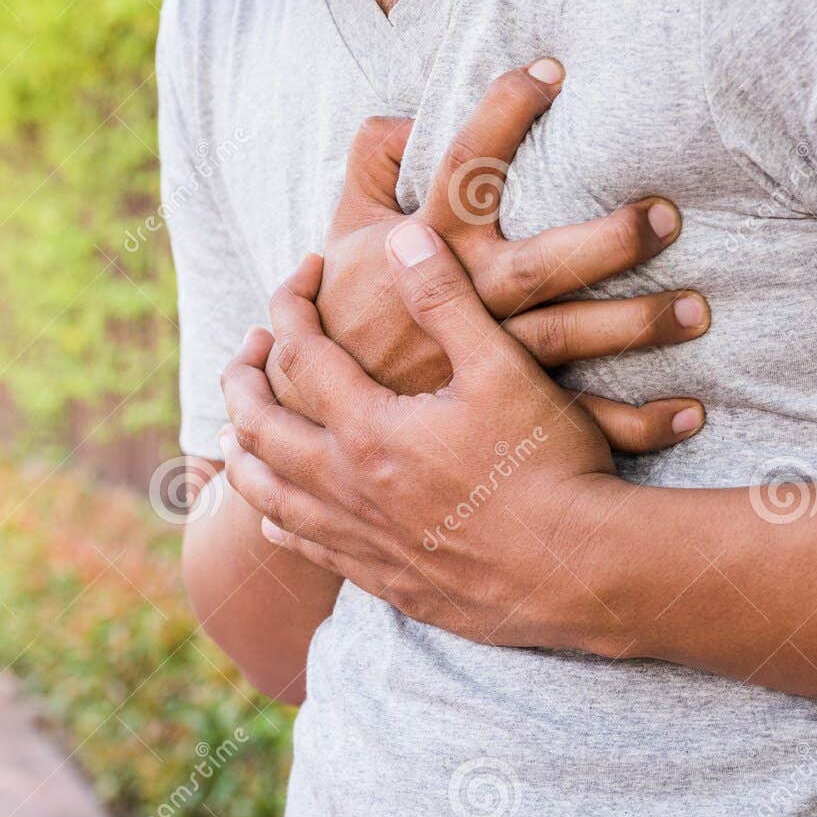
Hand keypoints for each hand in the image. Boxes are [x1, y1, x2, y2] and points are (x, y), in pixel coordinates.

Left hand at [220, 236, 635, 654]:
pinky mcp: (384, 579)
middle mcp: (349, 488)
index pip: (300, 353)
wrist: (580, 570)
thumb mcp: (502, 368)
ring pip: (269, 495)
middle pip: (260, 427)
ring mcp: (361, 539)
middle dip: (243, 378)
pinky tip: (273, 516)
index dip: (291, 304)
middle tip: (250, 349)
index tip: (302, 275)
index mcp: (369, 430)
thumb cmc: (547, 465)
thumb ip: (446, 300)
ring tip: (235, 430)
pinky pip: (306, 547)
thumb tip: (401, 237)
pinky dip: (277, 521)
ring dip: (243, 454)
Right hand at [316, 60, 708, 452]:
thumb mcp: (344, 227)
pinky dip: (636, 424)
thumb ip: (372, 160)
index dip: (504, 113)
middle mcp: (461, 300)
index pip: (467, 165)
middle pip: (540, 264)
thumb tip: (407, 112)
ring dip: (636, 327)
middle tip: (665, 217)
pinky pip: (577, 417)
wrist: (319, 409)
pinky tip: (690, 413)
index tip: (553, 70)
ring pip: (569, 339)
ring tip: (699, 310)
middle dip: (604, 241)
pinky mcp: (502, 410)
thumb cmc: (343, 307)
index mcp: (426, 245)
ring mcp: (484, 360)